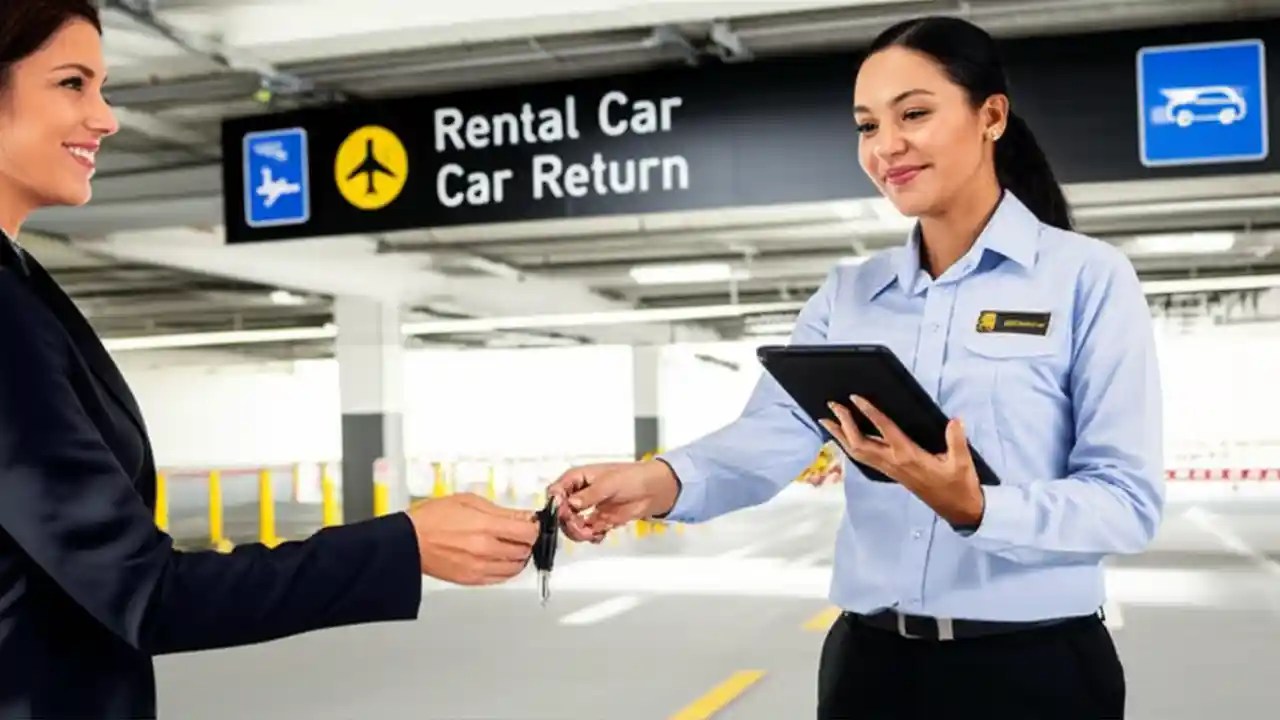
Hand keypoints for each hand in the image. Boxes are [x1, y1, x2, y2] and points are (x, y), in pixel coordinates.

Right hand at [405, 493, 537, 584]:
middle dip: (526, 540)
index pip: (528, 532)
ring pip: (516, 567)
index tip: (530, 523)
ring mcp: (480, 567)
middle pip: (525, 550)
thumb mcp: (469, 501)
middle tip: (519, 532)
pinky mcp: (473, 580)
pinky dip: (506, 569)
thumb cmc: (432, 519)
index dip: (533, 526)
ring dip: (518, 556)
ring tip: (509, 545)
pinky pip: (501, 578)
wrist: (409, 542)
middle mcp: (486, 550)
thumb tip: (524, 516)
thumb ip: (500, 511)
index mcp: (486, 526)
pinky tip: (500, 558)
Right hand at [546, 461, 680, 541]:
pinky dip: (590, 537)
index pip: (556, 491)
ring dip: (578, 532)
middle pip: (560, 512)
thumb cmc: (631, 477)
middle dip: (568, 522)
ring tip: (592, 532)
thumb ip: (589, 495)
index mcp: (577, 478)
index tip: (565, 512)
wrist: (650, 491)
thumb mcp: (609, 483)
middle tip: (580, 525)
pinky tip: (599, 534)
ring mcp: (587, 509)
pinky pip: (585, 533)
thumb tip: (572, 502)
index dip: (556, 503)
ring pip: (571, 526)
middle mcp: (578, 494)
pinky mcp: (597, 521)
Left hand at [819, 395, 983, 527]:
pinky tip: (844, 439)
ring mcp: (890, 469)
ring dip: (841, 436)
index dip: (869, 413)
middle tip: (831, 405)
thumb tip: (955, 420)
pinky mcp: (891, 473)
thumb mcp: (962, 462)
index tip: (854, 398)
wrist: (958, 510)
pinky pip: (864, 459)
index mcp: (909, 456)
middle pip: (860, 443)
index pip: (884, 429)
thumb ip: (957, 439)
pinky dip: (850, 447)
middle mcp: (893, 462)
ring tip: (826, 421)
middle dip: (844, 424)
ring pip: (857, 452)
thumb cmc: (960, 485)